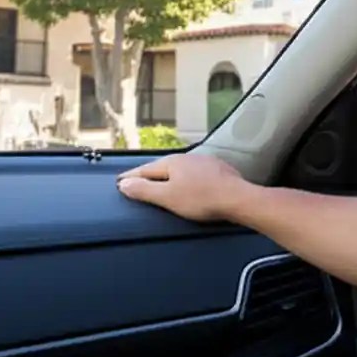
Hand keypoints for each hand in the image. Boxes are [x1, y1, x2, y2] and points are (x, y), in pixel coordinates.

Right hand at [117, 153, 249, 222]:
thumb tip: (124, 184)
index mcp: (172, 162)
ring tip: (159, 183)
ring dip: (168, 176)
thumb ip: (144, 190)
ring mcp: (204, 162)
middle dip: (148, 175)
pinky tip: (188, 185)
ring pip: (180, 169)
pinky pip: (195, 173)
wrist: (238, 198)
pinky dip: (185, 179)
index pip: (145, 169)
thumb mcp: (167, 197)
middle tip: (135, 181)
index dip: (131, 177)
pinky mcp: (218, 170)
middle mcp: (188, 157)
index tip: (119, 181)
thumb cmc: (202, 199)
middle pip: (162, 167)